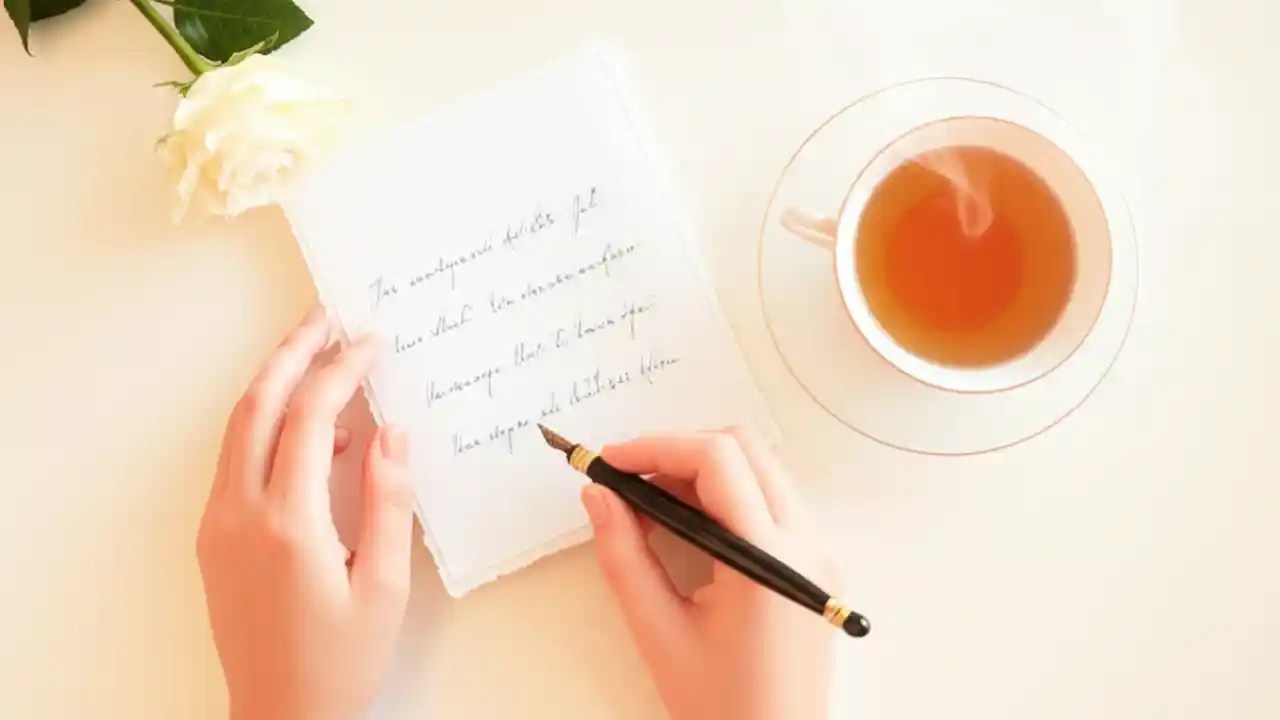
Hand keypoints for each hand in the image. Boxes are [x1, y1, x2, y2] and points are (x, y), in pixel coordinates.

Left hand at [197, 307, 414, 719]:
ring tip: (316, 355)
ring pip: (236, 428)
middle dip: (291, 353)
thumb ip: (389, 502)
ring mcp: (218, 524)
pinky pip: (236, 461)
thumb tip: (392, 433)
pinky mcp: (214, 537)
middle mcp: (240, 515)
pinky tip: (310, 430)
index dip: (340, 371)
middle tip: (325, 316)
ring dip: (273, 383)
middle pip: (255, 407)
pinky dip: (267, 427)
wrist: (280, 717)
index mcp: (288, 525)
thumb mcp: (385, 587)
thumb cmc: (339, 661)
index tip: (370, 343)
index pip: (308, 419)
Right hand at [581, 429, 838, 719]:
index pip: (718, 460)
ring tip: (648, 504)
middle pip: (745, 450)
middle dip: (679, 451)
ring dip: (702, 472)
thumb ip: (624, 555)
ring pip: (760, 470)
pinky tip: (685, 523)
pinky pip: (771, 503)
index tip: (611, 461)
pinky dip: (725, 496)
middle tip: (626, 478)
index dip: (657, 447)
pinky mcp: (815, 564)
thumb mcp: (659, 631)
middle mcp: (807, 544)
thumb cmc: (722, 707)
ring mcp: (818, 552)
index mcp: (769, 559)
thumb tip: (599, 496)